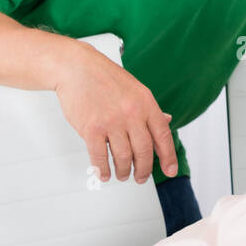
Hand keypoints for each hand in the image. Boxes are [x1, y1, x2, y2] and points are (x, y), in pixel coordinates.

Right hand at [53, 40, 178, 183]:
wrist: (76, 68)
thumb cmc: (105, 77)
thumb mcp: (137, 90)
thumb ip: (150, 109)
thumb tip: (166, 122)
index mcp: (146, 104)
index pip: (163, 136)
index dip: (168, 157)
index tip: (170, 170)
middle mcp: (131, 114)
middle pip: (144, 151)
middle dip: (143, 170)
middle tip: (140, 177)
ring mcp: (111, 123)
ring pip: (123, 157)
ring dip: (123, 171)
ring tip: (123, 175)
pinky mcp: (91, 129)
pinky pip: (99, 157)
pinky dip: (102, 169)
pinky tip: (104, 174)